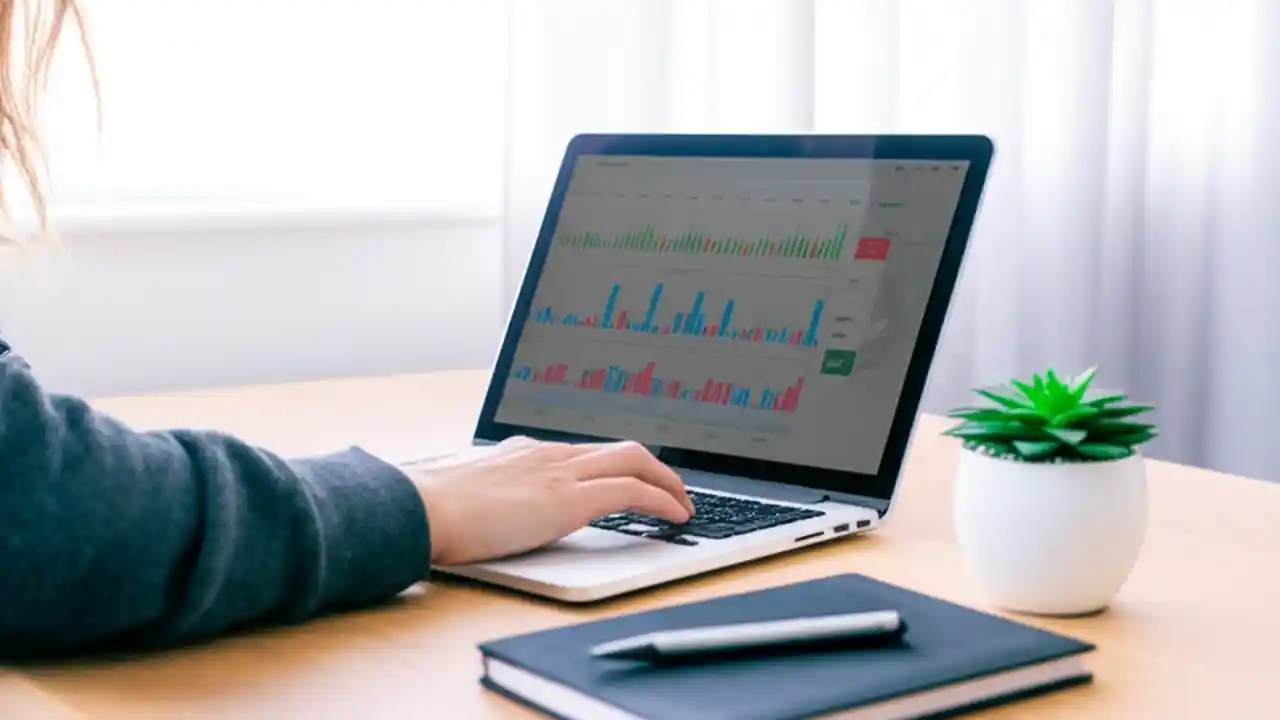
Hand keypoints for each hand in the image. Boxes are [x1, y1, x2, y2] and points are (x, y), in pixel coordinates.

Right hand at [401, 437, 694, 565]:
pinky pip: (633, 490)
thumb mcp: (466, 497)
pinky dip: (662, 500)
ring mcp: (560, 472)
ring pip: (634, 460)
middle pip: (617, 448)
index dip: (612, 464)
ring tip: (683, 504)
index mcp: (524, 452)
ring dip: (666, 481)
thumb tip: (483, 516)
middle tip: (670, 489)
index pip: (583, 451)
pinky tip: (677, 516)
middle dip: (652, 467)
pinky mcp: (569, 498)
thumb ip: (486, 498)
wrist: (421, 509)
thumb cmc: (431, 510)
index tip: (624, 477)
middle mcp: (547, 454)